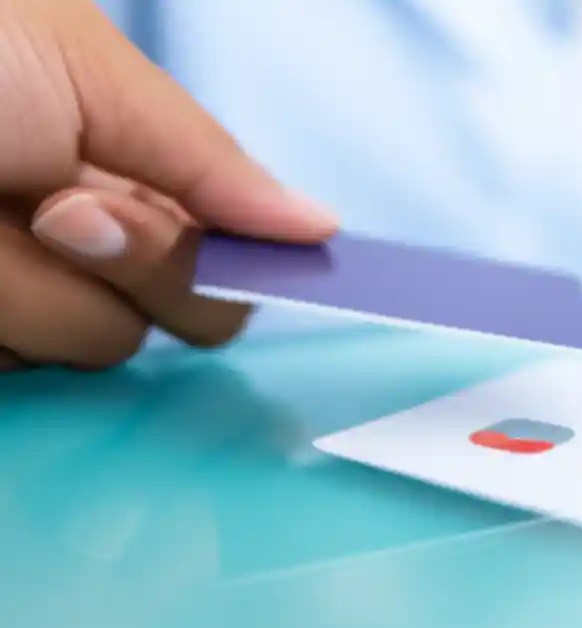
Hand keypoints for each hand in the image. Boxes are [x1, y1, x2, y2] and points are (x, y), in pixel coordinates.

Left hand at [0, 0, 338, 371]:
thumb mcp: (80, 72)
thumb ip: (205, 159)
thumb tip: (320, 226)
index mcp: (123, 162)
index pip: (231, 241)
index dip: (257, 256)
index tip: (305, 275)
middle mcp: (85, 236)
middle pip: (192, 306)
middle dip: (138, 259)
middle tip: (53, 204)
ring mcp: (20, 296)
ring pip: (96, 344)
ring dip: (27, 285)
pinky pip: (16, 370)